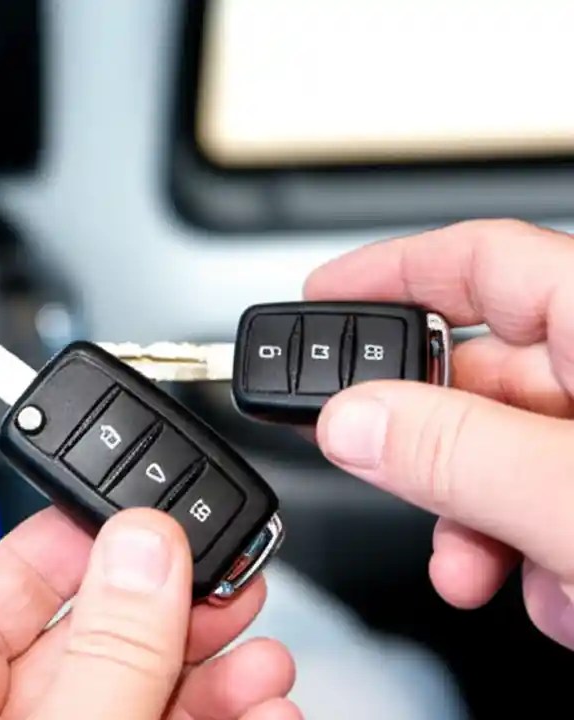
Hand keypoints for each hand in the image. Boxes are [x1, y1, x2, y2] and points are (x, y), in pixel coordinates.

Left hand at [0, 506, 297, 718]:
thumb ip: (104, 654)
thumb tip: (143, 548)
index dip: (54, 547)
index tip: (126, 515)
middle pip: (80, 646)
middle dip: (165, 606)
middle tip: (222, 569)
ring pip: (139, 696)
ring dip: (213, 667)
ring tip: (261, 645)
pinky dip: (225, 719)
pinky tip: (264, 703)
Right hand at [306, 218, 573, 649]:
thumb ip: (458, 455)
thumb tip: (354, 420)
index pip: (479, 259)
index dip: (389, 270)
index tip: (318, 296)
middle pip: (482, 376)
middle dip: (430, 448)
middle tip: (384, 475)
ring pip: (513, 454)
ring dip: (481, 520)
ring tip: (487, 569)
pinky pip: (557, 502)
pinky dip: (538, 550)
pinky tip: (560, 593)